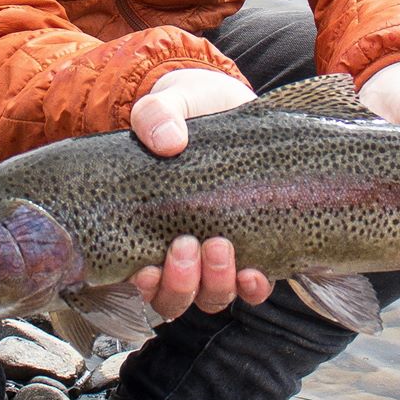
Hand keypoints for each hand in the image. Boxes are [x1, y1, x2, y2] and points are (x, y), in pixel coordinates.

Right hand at [128, 69, 271, 318]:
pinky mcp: (258, 248)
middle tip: (188, 244)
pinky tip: (255, 273)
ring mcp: (221, 255)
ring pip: (213, 296)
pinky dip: (253, 288)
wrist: (234, 105)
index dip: (145, 286)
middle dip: (181, 282)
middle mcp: (183, 254)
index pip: (141, 280)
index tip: (146, 268)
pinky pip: (254, 287)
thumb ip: (156, 115)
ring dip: (216, 283)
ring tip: (221, 246)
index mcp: (149, 229)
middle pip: (176, 297)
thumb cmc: (191, 111)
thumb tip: (167, 141)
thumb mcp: (170, 102)